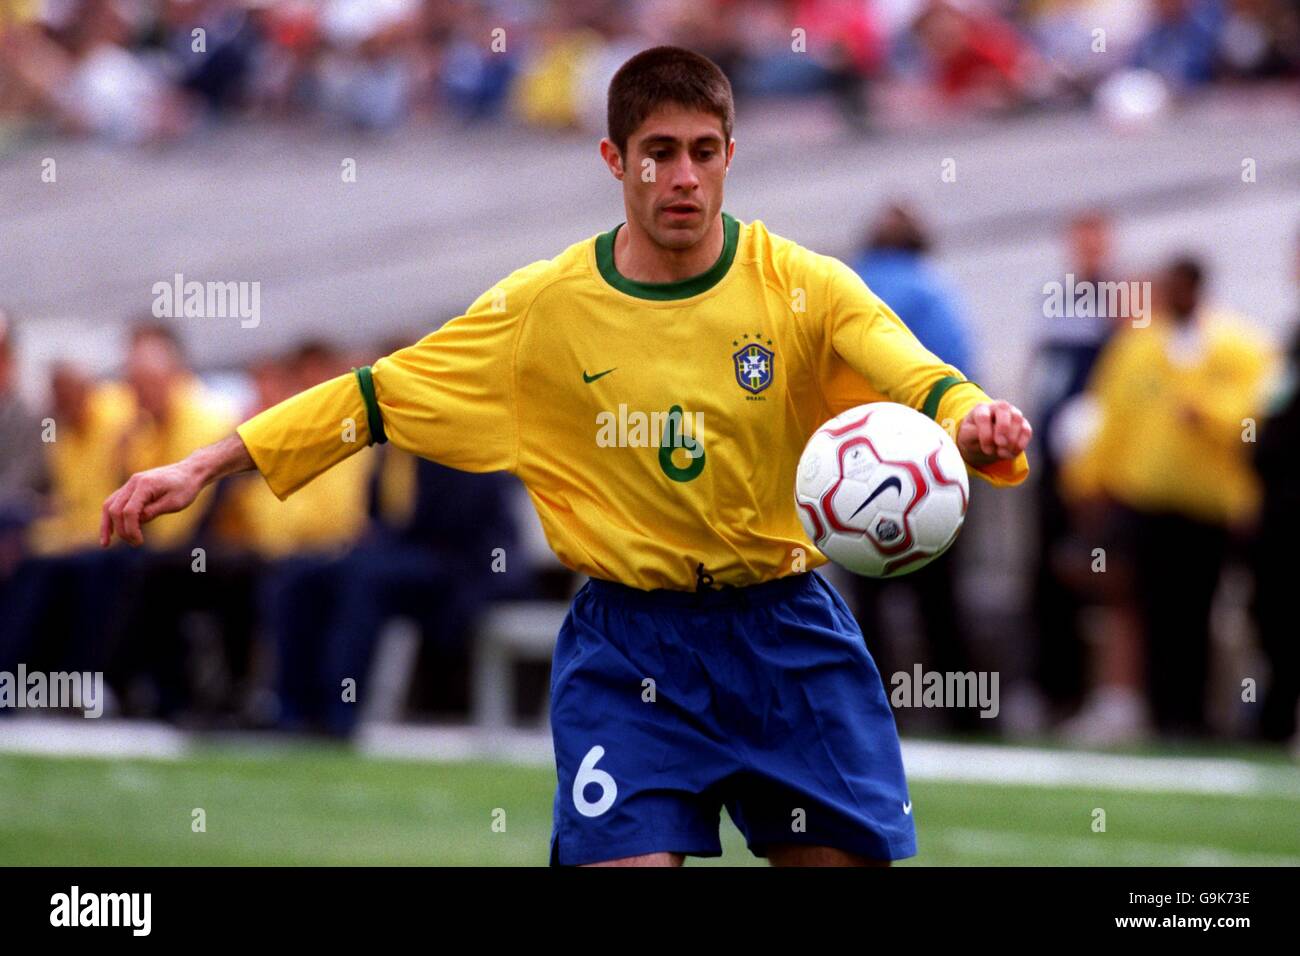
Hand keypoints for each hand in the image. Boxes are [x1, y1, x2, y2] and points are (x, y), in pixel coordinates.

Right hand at [99, 434, 253, 546]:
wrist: (190, 472)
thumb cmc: (185, 487)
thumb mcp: (174, 503)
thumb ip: (153, 511)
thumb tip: (137, 522)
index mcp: (144, 485)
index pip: (129, 511)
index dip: (131, 529)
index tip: (139, 542)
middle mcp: (133, 482)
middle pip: (115, 509)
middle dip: (121, 529)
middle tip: (135, 543)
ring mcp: (130, 484)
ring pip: (109, 505)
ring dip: (107, 524)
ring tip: (105, 543)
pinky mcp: (131, 488)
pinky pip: (114, 502)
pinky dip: (111, 516)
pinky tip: (110, 531)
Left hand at [957, 400, 1031, 466]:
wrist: (984, 443)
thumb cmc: (973, 437)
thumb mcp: (967, 437)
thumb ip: (974, 434)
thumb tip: (991, 437)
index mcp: (981, 409)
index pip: (983, 417)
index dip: (986, 434)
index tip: (986, 449)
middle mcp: (998, 407)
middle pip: (1003, 408)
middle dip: (1003, 427)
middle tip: (1000, 444)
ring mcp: (1012, 413)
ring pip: (1017, 418)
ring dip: (1012, 437)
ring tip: (1002, 453)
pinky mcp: (1023, 424)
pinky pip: (1027, 430)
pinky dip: (1021, 443)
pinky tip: (1011, 454)